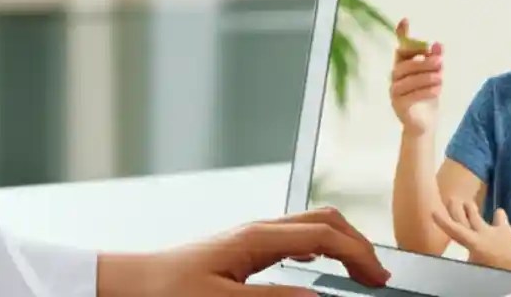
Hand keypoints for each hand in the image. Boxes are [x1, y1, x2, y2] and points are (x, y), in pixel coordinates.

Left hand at [97, 207, 390, 296]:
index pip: (326, 234)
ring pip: (312, 225)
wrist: (131, 284)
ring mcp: (253, 235)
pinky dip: (322, 246)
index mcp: (258, 238)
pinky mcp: (245, 247)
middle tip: (378, 277)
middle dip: (358, 243)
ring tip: (361, 272)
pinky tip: (324, 266)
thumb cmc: (169, 293)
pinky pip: (295, 237)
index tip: (379, 279)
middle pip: (325, 220)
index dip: (359, 254)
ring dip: (342, 243)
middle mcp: (259, 230)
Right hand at [390, 18, 443, 134]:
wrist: (425, 123)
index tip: (405, 21)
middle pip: (405, 65)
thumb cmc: (427, 95)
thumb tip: (438, 45)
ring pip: (408, 81)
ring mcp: (394, 91)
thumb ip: (435, 60)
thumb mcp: (435, 75)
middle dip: (423, 62)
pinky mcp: (398, 105)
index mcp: (403, 65)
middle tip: (440, 61)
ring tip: (441, 77)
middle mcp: (395, 76)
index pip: (401, 48)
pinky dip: (425, 91)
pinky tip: (438, 90)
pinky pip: (410, 96)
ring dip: (425, 78)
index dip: (402, 34)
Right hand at [431, 198, 510, 270]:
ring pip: (479, 218)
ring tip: (466, 202)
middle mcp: (480, 233)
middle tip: (451, 198)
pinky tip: (499, 211)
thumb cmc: (493, 268)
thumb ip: (470, 256)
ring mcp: (493, 231)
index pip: (453, 229)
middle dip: (456, 208)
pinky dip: (499, 216)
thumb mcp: (475, 265)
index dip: (442, 221)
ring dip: (471, 210)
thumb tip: (468, 254)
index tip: (433, 211)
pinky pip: (501, 220)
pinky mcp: (505, 232)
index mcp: (471, 241)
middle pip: (465, 218)